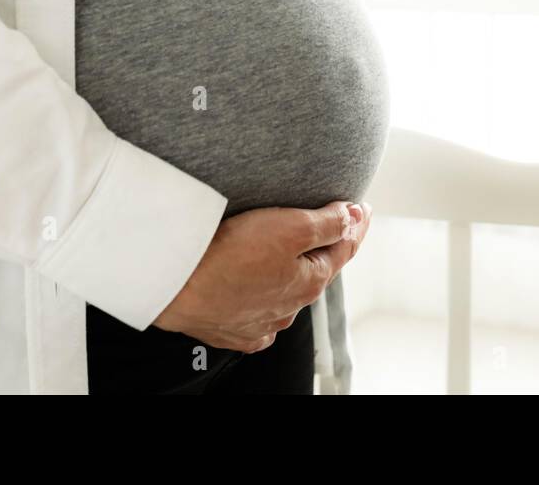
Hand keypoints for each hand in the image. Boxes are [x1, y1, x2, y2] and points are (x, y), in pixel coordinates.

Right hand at [152, 200, 372, 351]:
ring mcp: (260, 324)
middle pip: (314, 270)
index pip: (343, 249)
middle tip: (329, 225)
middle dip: (323, 248)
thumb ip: (327, 223)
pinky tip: (258, 289)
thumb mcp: (290, 226)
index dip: (355, 225)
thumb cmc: (231, 254)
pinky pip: (256, 314)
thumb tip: (356, 217)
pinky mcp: (232, 330)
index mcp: (309, 283)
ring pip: (285, 293)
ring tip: (286, 252)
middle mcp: (289, 309)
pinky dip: (262, 299)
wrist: (177, 285)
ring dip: (290, 273)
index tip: (362, 209)